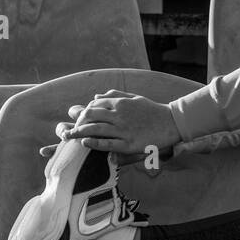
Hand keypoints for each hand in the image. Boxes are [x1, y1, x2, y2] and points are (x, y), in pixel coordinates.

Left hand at [38, 91, 180, 158]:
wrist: (173, 122)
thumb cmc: (153, 110)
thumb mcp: (135, 98)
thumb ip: (115, 96)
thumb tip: (95, 97)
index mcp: (121, 104)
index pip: (94, 106)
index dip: (82, 112)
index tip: (76, 119)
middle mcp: (120, 115)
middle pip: (90, 117)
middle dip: (76, 123)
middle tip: (66, 130)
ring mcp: (124, 130)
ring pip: (95, 130)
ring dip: (78, 133)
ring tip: (67, 138)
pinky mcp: (129, 143)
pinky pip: (107, 143)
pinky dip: (94, 143)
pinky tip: (84, 143)